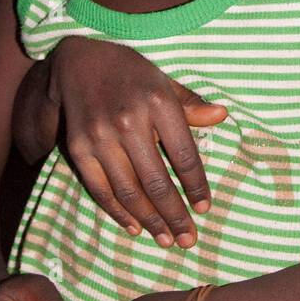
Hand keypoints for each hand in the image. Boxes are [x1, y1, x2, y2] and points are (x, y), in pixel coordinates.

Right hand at [12, 37, 227, 245]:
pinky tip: (135, 227)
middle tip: (189, 239)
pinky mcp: (78, 148)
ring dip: (150, 221)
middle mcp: (129, 122)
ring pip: (129, 191)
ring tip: (166, 240)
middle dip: (175, 216)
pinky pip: (100, 188)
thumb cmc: (131, 73)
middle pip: (157, 181)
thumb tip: (222, 115)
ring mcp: (100, 137)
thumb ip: (191, 103)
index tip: (205, 207)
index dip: (196, 186)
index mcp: (159, 103)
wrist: (77, 60)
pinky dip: (118, 212)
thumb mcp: (164, 80)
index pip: (184, 156)